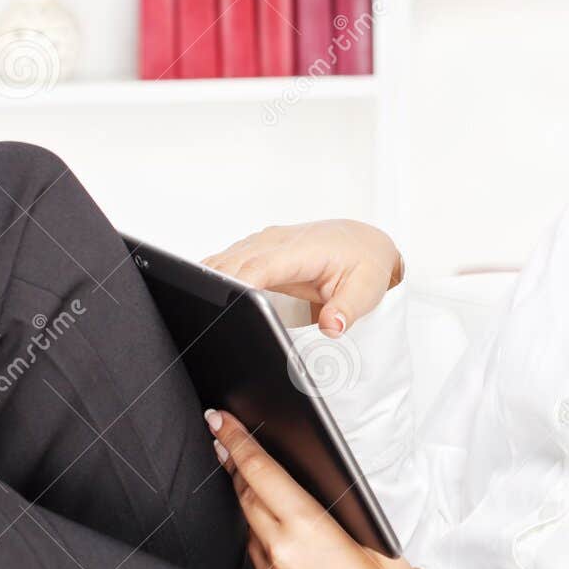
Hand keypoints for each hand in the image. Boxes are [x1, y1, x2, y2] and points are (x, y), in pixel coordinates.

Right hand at [201, 220, 402, 337]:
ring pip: (225, 260)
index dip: (239, 284)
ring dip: (211, 282)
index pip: (261, 265)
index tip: (226, 305)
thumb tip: (332, 327)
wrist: (364, 243)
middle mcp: (278, 241)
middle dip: (216, 288)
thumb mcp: (366, 291)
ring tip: (202, 312)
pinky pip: (227, 261)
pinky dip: (215, 278)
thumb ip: (347, 310)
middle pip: (234, 263)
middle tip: (207, 321)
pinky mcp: (257, 250)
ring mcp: (264, 243)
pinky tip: (207, 297)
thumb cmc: (365, 264)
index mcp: (303, 249)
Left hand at [206, 407, 422, 568]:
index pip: (259, 472)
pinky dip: (255, 524)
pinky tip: (262, 513)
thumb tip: (292, 472)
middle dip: (232, 459)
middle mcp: (281, 551)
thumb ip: (320, 499)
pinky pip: (253, 546)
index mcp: (307, 528)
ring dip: (243, 491)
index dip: (235, 441)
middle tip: (222, 432)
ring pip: (246, 519)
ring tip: (239, 465)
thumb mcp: (360, 522)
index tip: (219, 420)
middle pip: (244, 491)